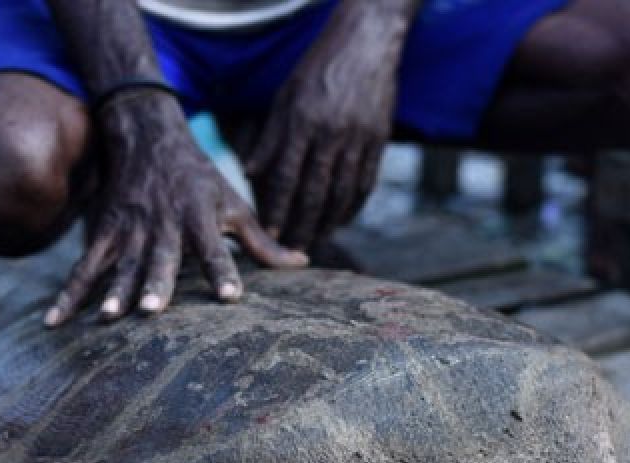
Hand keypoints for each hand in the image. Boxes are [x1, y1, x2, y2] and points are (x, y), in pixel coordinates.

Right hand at [45, 93, 306, 325]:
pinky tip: (54, 322)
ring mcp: (128, 231)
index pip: (214, 250)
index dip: (224, 273)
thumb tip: (303, 263)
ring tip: (107, 317)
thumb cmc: (201, 179)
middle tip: (150, 310)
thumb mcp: (235, 205)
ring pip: (119, 265)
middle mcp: (163, 226)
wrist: (148, 137)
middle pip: (160, 259)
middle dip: (154, 283)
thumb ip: (263, 242)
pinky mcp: (102, 234)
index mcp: (199, 219)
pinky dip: (68, 295)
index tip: (231, 298)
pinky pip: (83, 268)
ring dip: (112, 291)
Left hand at [244, 3, 409, 250]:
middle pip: (314, 192)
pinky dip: (352, 207)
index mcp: (303, 122)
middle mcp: (331, 134)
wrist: (368, 43)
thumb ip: (270, 136)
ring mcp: (359, 139)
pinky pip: (365, 183)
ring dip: (327, 223)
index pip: (285, 176)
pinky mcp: (379, 141)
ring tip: (315, 242)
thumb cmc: (319, 68)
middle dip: (301, 226)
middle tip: (292, 251)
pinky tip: (341, 221)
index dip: (277, 209)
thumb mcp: (286, 96)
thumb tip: (250, 172)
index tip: (269, 234)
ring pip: (342, 193)